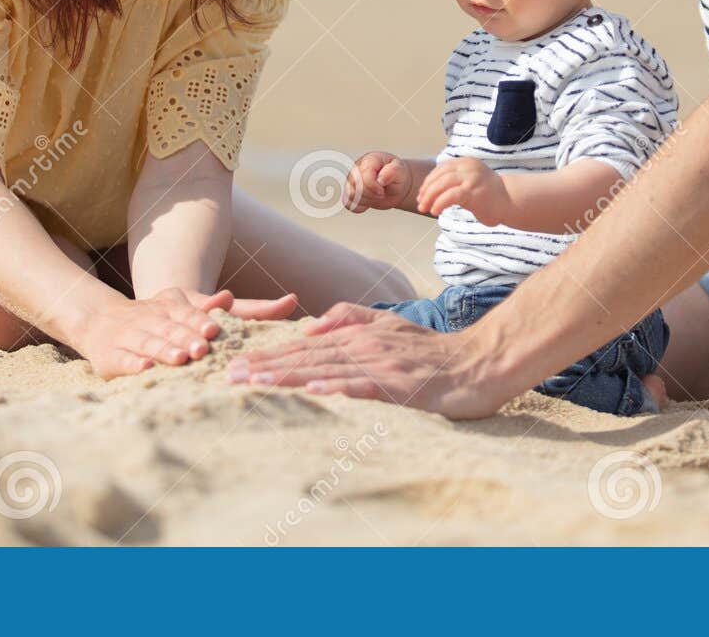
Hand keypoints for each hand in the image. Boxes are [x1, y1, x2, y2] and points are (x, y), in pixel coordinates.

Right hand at [71, 287, 298, 378]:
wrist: (104, 321)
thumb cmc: (164, 317)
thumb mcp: (194, 307)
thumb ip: (232, 309)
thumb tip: (261, 299)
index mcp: (171, 303)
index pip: (189, 310)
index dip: (201, 319)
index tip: (215, 328)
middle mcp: (150, 315)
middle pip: (171, 327)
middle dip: (186, 338)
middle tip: (203, 349)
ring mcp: (129, 334)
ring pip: (149, 342)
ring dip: (165, 350)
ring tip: (181, 358)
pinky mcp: (110, 356)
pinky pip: (123, 360)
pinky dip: (133, 364)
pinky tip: (146, 369)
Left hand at [226, 303, 510, 418]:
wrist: (480, 361)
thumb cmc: (433, 351)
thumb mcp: (390, 326)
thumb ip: (352, 318)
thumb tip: (313, 324)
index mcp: (359, 335)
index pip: (306, 347)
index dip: (270, 355)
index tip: (236, 366)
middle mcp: (365, 346)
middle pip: (307, 358)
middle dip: (266, 367)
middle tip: (228, 376)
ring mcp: (383, 365)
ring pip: (327, 370)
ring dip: (289, 376)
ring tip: (256, 382)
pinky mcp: (402, 384)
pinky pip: (366, 386)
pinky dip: (339, 387)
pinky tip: (315, 391)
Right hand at [345, 151, 411, 211]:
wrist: (396, 184)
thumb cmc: (398, 175)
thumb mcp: (400, 171)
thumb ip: (392, 171)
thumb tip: (380, 179)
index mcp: (370, 160)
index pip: (364, 175)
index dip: (373, 186)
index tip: (382, 190)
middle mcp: (357, 168)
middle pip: (355, 185)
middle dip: (370, 194)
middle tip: (381, 194)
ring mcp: (352, 180)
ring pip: (350, 195)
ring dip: (366, 200)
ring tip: (376, 196)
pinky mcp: (350, 191)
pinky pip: (348, 203)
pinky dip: (358, 206)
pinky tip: (368, 202)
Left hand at [416, 158, 510, 225]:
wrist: (511, 201)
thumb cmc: (489, 194)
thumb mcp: (470, 181)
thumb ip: (454, 181)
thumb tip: (430, 191)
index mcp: (466, 162)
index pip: (441, 169)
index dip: (429, 181)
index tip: (422, 195)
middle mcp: (468, 166)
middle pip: (439, 176)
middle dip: (426, 190)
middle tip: (420, 204)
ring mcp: (471, 178)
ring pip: (442, 184)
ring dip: (429, 197)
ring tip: (425, 209)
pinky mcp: (473, 191)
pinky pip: (450, 196)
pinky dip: (439, 203)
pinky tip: (435, 211)